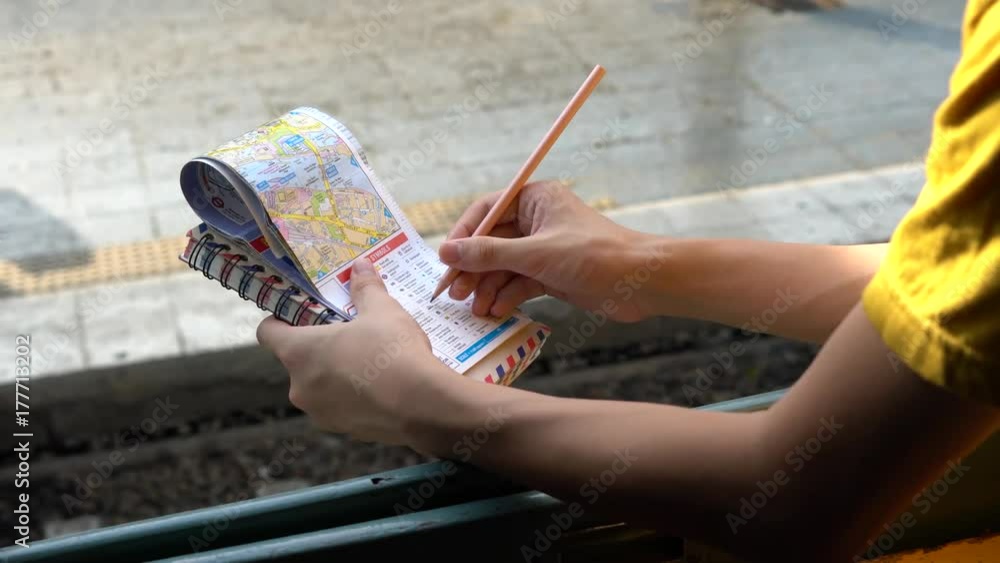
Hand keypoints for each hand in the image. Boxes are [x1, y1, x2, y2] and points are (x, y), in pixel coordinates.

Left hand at [256, 259, 453, 444]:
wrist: (423, 405)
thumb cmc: (393, 351)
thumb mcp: (382, 310)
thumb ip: (365, 288)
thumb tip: (361, 265)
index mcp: (299, 351)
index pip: (267, 333)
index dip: (280, 320)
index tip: (301, 313)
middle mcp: (300, 386)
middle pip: (297, 360)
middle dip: (320, 347)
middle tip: (349, 333)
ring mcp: (320, 413)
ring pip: (320, 386)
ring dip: (337, 374)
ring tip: (371, 361)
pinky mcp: (344, 430)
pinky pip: (342, 407)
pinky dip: (354, 397)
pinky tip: (383, 387)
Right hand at [439, 181, 668, 321]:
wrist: (642, 282)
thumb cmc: (594, 256)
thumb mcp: (535, 254)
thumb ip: (489, 254)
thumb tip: (447, 252)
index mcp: (535, 199)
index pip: (486, 211)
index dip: (463, 235)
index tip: (445, 261)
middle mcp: (537, 220)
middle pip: (491, 242)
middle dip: (473, 268)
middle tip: (453, 293)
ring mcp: (544, 248)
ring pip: (503, 266)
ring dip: (487, 287)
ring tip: (474, 309)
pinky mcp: (552, 273)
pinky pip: (519, 282)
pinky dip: (506, 296)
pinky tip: (494, 311)